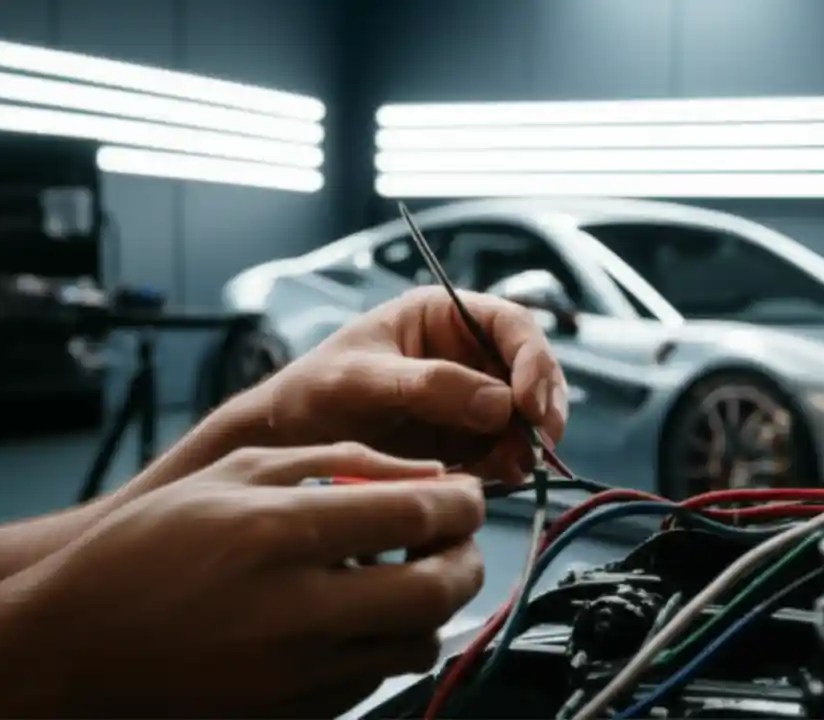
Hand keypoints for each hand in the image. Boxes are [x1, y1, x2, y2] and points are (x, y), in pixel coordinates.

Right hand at [0, 444, 484, 716]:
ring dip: (429, 608)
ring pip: (415, 645)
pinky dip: (384, 645)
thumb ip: (336, 461)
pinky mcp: (294, 715)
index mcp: (278, 535)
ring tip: (404, 576)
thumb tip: (425, 471)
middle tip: (456, 540)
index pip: (416, 516)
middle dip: (467, 559)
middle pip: (436, 592)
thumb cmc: (144, 549)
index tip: (467, 494)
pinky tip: (356, 617)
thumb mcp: (232, 472)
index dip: (461, 501)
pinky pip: (373, 681)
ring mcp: (296, 675)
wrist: (70, 651)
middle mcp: (295, 612)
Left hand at [259, 286, 568, 483]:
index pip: (511, 326)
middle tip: (542, 441)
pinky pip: (504, 450)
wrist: (281, 448)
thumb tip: (499, 403)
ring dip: (529, 440)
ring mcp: (467, 401)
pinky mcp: (463, 443)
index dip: (533, 360)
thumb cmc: (309, 394)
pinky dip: (510, 464)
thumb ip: (427, 386)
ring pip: (523, 416)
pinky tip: (501, 476)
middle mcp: (463, 355)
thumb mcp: (359, 380)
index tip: (531, 402)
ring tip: (516, 466)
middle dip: (541, 405)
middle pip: (529, 372)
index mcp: (441, 317)